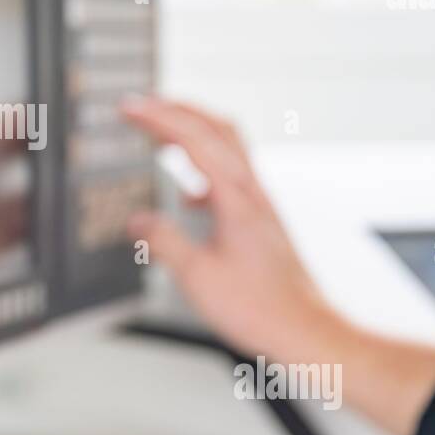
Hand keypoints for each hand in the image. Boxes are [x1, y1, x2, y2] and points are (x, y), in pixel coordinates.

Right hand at [122, 97, 434, 434]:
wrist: (304, 330)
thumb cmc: (262, 308)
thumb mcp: (196, 276)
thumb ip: (163, 242)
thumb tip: (138, 222)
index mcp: (235, 197)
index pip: (192, 138)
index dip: (157, 117)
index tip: (129, 107)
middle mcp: (252, 192)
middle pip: (216, 127)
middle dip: (177, 109)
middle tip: (145, 104)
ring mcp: (260, 203)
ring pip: (227, 148)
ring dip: (192, 133)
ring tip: (161, 135)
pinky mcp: (261, 219)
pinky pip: (230, 177)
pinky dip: (203, 170)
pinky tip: (190, 196)